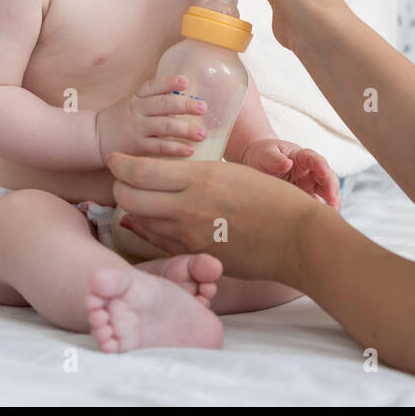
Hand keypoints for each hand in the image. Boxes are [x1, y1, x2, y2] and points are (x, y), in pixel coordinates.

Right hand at [94, 75, 207, 162]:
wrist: (94, 138)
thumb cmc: (119, 119)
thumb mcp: (131, 103)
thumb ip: (153, 100)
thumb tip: (185, 97)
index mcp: (137, 97)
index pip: (153, 86)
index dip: (169, 82)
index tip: (186, 81)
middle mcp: (137, 110)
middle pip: (163, 104)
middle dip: (185, 105)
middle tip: (203, 108)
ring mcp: (137, 128)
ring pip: (164, 126)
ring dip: (185, 129)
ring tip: (202, 133)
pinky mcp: (136, 146)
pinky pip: (159, 147)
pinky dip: (175, 148)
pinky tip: (189, 150)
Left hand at [104, 150, 326, 280]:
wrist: (298, 239)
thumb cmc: (273, 199)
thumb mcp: (232, 172)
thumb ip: (195, 175)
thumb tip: (163, 173)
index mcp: (199, 178)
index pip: (138, 171)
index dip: (119, 164)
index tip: (116, 159)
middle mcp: (188, 208)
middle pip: (128, 197)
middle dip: (119, 187)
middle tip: (124, 180)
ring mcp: (189, 237)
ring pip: (140, 221)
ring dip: (134, 209)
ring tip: (141, 198)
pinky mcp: (196, 256)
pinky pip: (158, 242)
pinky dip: (150, 229)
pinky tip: (155, 221)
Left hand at [241, 138, 340, 209]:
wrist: (256, 163)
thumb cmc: (263, 155)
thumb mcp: (266, 154)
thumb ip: (275, 159)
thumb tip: (287, 164)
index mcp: (301, 157)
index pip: (315, 160)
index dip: (322, 166)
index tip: (324, 173)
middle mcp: (309, 171)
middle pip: (327, 178)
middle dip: (332, 190)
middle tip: (332, 204)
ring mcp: (309, 185)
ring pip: (326, 193)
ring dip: (331, 204)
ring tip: (330, 216)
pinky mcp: (305, 197)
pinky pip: (316, 205)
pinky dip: (319, 214)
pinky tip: (318, 223)